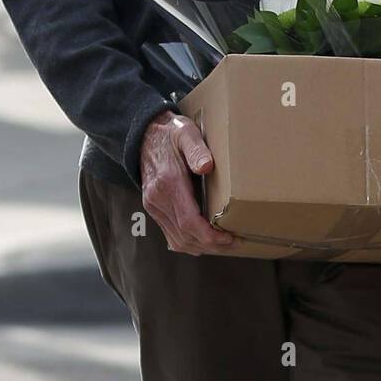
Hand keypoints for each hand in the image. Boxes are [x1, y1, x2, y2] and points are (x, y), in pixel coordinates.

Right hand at [139, 110, 234, 255]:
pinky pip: (171, 234)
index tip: (230, 238)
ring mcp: (153, 206)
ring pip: (177, 240)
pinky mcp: (153, 208)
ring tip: (225, 244)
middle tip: (235, 243)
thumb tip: (207, 166)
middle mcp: (158, 199)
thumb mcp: (186, 133)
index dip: (210, 236)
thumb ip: (197, 149)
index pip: (189, 222)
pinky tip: (205, 239)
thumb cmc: (171, 133)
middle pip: (185, 236)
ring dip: (201, 247)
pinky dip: (189, 242)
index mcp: (168, 183)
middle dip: (211, 245)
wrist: (144, 134)